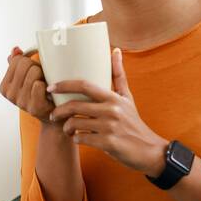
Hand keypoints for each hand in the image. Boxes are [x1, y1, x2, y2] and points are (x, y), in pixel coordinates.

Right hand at [0, 45, 53, 124]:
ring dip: (44, 75)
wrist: (54, 116)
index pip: (16, 60)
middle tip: (42, 79)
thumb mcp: (26, 78)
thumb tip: (15, 49)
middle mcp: (9, 95)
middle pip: (25, 63)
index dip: (29, 62)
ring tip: (46, 86)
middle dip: (37, 67)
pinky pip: (39, 84)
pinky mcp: (34, 107)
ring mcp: (21, 102)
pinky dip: (47, 86)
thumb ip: (17, 63)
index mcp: (4, 86)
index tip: (34, 73)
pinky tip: (49, 93)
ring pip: (33, 72)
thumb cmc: (41, 93)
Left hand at [47, 47, 167, 175]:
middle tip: (53, 115)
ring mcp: (110, 127)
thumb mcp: (127, 98)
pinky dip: (76, 139)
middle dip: (58, 111)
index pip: (84, 85)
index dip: (64, 85)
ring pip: (75, 123)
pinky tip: (78, 138)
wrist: (149, 150)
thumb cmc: (133, 122)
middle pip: (74, 105)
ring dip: (66, 127)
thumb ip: (118, 75)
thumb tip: (115, 50)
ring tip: (67, 129)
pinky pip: (81, 138)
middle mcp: (112, 110)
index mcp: (114, 97)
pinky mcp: (108, 143)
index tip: (50, 87)